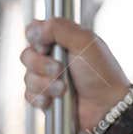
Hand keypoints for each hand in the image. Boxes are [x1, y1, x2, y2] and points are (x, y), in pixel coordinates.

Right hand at [21, 17, 131, 131]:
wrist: (106, 105)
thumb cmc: (101, 73)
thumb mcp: (85, 42)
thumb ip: (59, 28)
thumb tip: (35, 28)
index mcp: (61, 40)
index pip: (34, 31)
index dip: (34, 38)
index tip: (45, 45)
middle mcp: (51, 58)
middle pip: (26, 55)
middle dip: (41, 65)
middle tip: (59, 70)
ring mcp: (46, 79)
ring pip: (27, 77)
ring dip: (45, 84)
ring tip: (63, 89)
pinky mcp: (44, 97)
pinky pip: (29, 96)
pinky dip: (42, 98)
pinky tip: (55, 100)